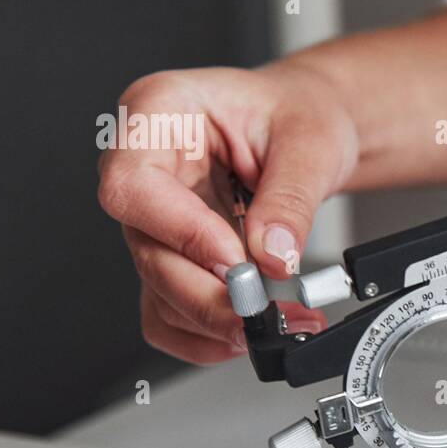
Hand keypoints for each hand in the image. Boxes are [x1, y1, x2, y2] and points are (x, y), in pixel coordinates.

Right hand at [97, 63, 356, 362]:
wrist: (312, 127)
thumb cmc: (298, 113)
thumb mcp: (310, 141)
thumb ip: (289, 199)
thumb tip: (272, 255)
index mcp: (158, 115)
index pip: (134, 185)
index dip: (181, 232)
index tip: (234, 261)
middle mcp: (145, 167)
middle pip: (145, 248)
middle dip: (205, 292)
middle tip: (260, 311)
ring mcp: (155, 217)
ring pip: (156, 289)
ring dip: (214, 319)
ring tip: (278, 320)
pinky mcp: (173, 255)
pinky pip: (168, 311)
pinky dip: (207, 334)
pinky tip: (249, 331)